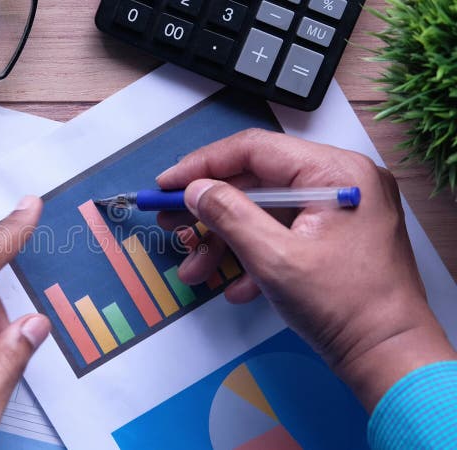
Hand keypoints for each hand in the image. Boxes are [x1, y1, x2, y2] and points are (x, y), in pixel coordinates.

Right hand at [157, 129, 455, 409]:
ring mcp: (338, 210)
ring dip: (226, 240)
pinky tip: (235, 286)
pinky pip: (281, 233)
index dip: (204, 165)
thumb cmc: (347, 308)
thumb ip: (229, 216)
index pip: (255, 150)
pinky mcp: (332, 236)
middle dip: (210, 210)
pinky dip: (253, 255)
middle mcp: (340, 182)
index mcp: (336, 173)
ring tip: (196, 269)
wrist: (389, 357)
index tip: (168, 184)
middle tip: (172, 224)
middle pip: (256, 182)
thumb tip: (195, 190)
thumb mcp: (275, 258)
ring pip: (264, 212)